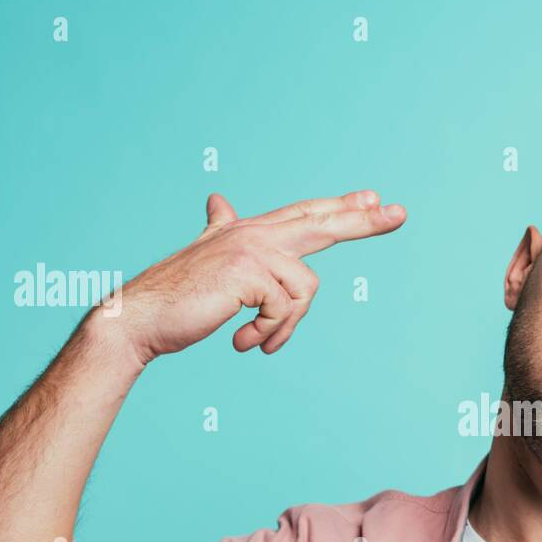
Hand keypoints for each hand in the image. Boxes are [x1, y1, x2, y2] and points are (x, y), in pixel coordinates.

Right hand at [93, 190, 405, 364]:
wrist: (140, 318)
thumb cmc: (175, 297)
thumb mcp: (207, 257)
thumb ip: (220, 228)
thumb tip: (219, 199)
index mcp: (248, 231)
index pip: (304, 214)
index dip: (340, 207)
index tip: (375, 199)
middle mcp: (253, 233)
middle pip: (321, 224)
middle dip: (363, 222)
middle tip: (400, 213)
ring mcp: (252, 249)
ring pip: (304, 291)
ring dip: (283, 328)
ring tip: (255, 341)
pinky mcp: (250, 272)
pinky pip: (286, 310)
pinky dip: (268, 334)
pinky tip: (242, 342)